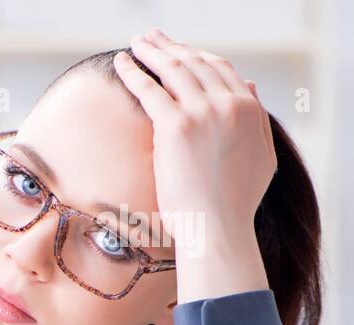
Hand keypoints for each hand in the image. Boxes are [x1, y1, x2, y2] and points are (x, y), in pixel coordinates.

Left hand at [115, 29, 274, 301]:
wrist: (217, 226)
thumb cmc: (234, 202)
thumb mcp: (261, 155)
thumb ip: (256, 118)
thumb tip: (249, 84)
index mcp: (249, 109)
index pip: (220, 68)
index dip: (196, 55)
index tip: (178, 50)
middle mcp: (229, 103)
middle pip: (195, 63)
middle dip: (171, 47)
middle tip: (151, 39)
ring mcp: (203, 111)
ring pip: (173, 69)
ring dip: (152, 52)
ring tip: (135, 45)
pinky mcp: (176, 125)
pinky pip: (150, 89)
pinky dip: (134, 71)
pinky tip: (121, 63)